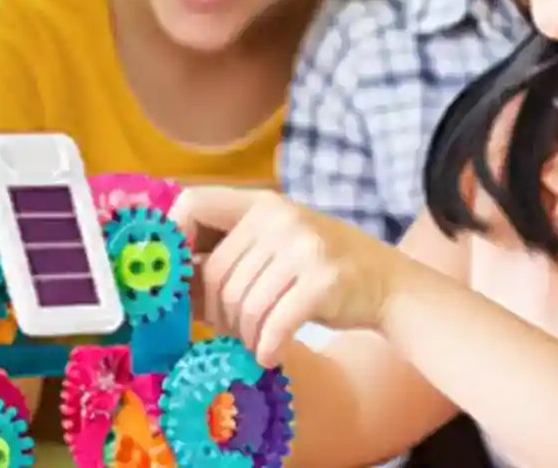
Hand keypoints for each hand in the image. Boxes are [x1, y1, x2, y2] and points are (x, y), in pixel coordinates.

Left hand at [169, 186, 401, 366]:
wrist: (387, 284)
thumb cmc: (317, 271)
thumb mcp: (274, 249)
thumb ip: (229, 257)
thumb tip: (169, 285)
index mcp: (260, 203)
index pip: (193, 204)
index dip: (175, 240)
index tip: (180, 276)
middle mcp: (279, 217)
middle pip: (216, 273)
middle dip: (217, 313)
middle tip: (232, 331)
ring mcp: (303, 247)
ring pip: (241, 303)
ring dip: (244, 334)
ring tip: (256, 342)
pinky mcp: (322, 281)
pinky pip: (272, 323)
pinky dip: (266, 346)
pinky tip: (270, 354)